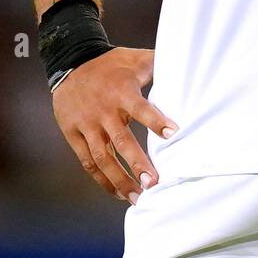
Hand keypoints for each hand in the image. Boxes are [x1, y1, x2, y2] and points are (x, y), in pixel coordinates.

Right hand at [52, 47, 178, 203]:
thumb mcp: (135, 59)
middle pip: (120, 141)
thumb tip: (188, 63)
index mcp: (121, 91)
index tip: (174, 134)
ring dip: (120, 180)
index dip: (156, 121)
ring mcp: (87, 124)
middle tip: (153, 183)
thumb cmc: (112, 64)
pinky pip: (88, 161)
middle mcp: (103, 110)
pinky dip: (102, 179)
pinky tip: (117, 192)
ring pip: (102, 158)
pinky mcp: (73, 134)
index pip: (141, 108)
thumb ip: (159, 65)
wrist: (70, 62)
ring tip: (138, 197)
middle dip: (137, 164)